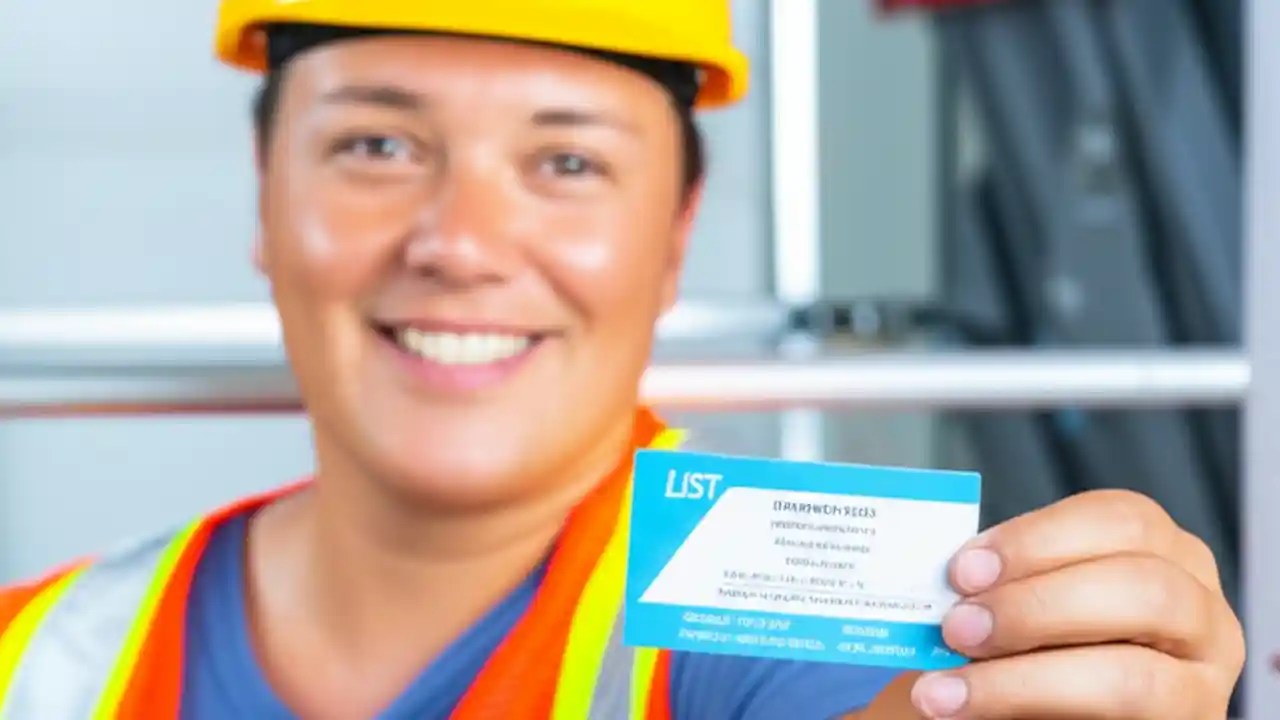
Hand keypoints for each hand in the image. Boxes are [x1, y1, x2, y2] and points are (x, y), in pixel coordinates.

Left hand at [910, 490, 1244, 718]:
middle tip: (956, 627)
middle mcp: (1199, 615)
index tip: (963, 568)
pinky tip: (963, 709)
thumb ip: (990, 584)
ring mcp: (1198, 686)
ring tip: (947, 689)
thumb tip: (928, 576)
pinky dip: (1028, 710)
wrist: (1024, 709)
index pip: (1122, 520)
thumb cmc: (1019, 650)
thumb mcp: (1012, 603)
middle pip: (1142, 588)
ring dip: (1024, 679)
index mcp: (1162, 555)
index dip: (1037, 538)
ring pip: (1132, 677)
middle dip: (1035, 605)